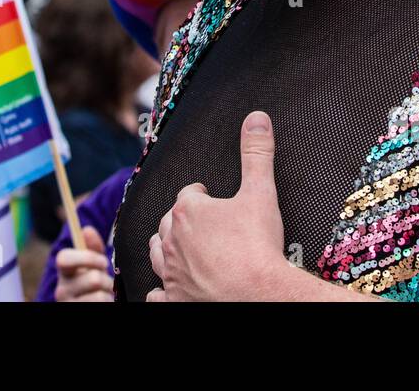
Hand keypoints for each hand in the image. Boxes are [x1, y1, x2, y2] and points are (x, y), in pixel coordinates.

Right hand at [54, 226, 113, 300]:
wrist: (92, 305)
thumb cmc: (93, 284)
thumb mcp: (94, 265)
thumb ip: (92, 248)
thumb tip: (86, 229)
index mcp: (64, 272)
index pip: (64, 258)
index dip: (88, 258)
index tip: (104, 262)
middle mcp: (62, 289)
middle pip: (93, 278)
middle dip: (107, 280)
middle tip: (107, 284)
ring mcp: (68, 304)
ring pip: (100, 296)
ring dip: (109, 295)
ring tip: (105, 296)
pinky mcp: (76, 313)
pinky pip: (101, 306)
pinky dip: (108, 304)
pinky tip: (103, 303)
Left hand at [146, 110, 286, 300]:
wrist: (260, 295)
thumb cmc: (258, 247)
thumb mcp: (261, 192)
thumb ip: (257, 153)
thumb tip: (257, 119)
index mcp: (189, 211)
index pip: (188, 194)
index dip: (200, 194)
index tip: (209, 197)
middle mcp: (172, 240)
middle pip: (169, 222)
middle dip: (181, 219)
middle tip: (199, 222)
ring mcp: (171, 272)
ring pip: (157, 253)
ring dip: (164, 247)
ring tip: (175, 245)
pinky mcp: (175, 300)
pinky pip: (157, 295)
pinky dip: (159, 291)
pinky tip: (163, 290)